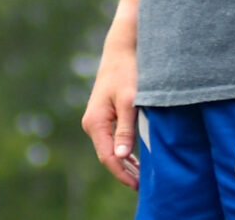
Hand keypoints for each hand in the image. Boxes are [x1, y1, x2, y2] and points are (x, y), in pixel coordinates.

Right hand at [81, 30, 142, 189]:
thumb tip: (121, 156)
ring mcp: (97, 120)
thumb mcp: (130, 101)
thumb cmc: (128, 71)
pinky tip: (136, 159)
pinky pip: (112, 139)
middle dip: (123, 172)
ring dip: (124, 163)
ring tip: (141, 177)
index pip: (107, 157)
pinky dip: (124, 151)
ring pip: (110, 148)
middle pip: (107, 155)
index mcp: (95, 122)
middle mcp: (92, 123)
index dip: (121, 173)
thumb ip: (125, 129)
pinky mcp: (105, 115)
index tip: (137, 185)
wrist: (122, 48)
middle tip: (142, 186)